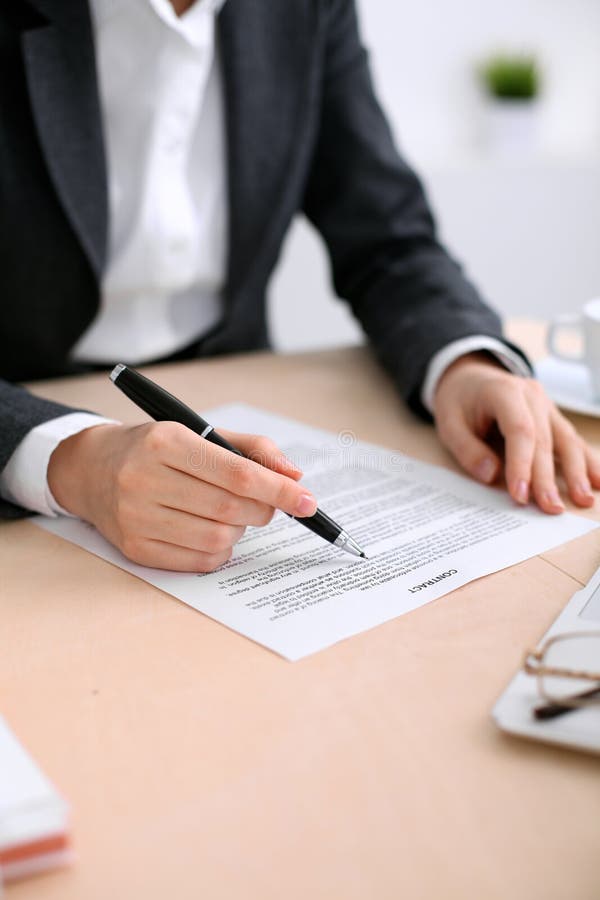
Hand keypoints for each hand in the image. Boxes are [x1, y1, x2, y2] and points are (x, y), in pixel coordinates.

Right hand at [47, 422, 315, 570]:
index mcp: (166, 442)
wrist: (92, 469)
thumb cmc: (156, 449)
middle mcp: (145, 480)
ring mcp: (136, 518)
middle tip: (266, 504)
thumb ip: (253, 449)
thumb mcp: (199, 432)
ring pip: (219, 538)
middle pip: (231, 509)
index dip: (278, 490)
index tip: (306, 501)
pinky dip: (220, 549)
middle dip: (264, 510)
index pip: (236, 473)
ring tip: (230, 514)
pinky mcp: (135, 549)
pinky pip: (200, 561)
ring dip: (240, 530)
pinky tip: (211, 531)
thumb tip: (294, 476)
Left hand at [433, 353, 599, 512]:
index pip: (519, 430)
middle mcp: (531, 395)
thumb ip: (467, 450)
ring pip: (565, 440)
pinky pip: (571, 439)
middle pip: (544, 440)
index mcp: (503, 391)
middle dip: (548, 478)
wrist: (469, 377)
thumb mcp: (448, 423)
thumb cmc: (459, 401)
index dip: (521, 464)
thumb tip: (491, 475)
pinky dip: (586, 460)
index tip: (520, 495)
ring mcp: (546, 405)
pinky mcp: (552, 417)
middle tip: (551, 508)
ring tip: (583, 500)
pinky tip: (597, 480)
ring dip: (576, 472)